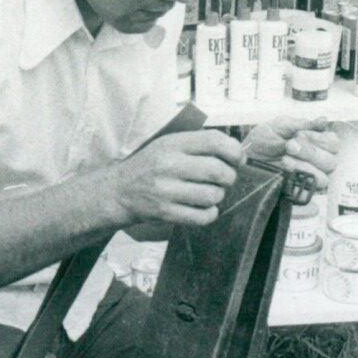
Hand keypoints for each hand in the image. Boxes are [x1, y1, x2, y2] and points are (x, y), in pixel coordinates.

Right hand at [108, 130, 244, 228]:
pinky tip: (203, 208)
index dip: (234, 151)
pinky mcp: (165, 213)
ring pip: (213, 195)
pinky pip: (203, 217)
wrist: (119, 191)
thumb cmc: (150, 166)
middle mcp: (169, 165)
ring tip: (208, 193)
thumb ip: (199, 144)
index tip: (237, 159)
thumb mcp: (168, 144)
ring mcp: (166, 191)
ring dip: (217, 196)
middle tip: (223, 179)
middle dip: (229, 177)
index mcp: (172, 144)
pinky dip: (209, 214)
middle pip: (218, 171)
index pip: (215, 141)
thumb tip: (238, 153)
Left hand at [245, 120, 340, 189]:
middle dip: (310, 152)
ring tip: (284, 161)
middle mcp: (315, 164)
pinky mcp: (298, 196)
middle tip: (289, 146)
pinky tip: (287, 176)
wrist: (241, 162)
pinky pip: (310, 197)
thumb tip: (324, 120)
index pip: (333, 144)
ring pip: (323, 179)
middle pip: (330, 162)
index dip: (319, 139)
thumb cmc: (259, 143)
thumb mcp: (278, 127)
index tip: (299, 135)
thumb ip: (301, 124)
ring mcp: (308, 181)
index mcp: (315, 145)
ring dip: (304, 167)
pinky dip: (301, 186)